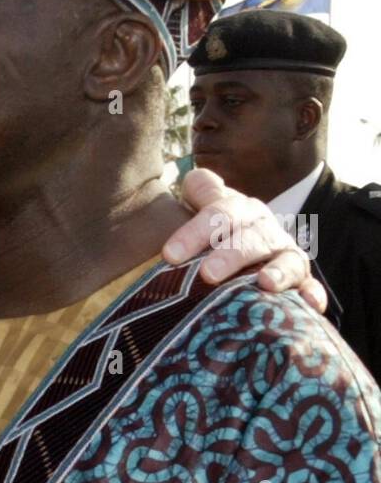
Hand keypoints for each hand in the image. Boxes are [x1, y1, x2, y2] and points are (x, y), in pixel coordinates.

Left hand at [162, 167, 326, 312]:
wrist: (246, 245)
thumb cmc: (216, 232)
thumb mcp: (208, 207)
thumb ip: (201, 192)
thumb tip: (193, 178)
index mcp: (240, 210)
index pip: (219, 214)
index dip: (195, 232)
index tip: (170, 255)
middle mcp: (265, 230)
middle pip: (251, 239)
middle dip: (231, 255)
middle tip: (208, 274)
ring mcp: (285, 255)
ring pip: (286, 261)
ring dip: (278, 272)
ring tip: (265, 283)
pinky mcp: (301, 280)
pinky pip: (310, 287)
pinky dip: (312, 294)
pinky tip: (310, 304)